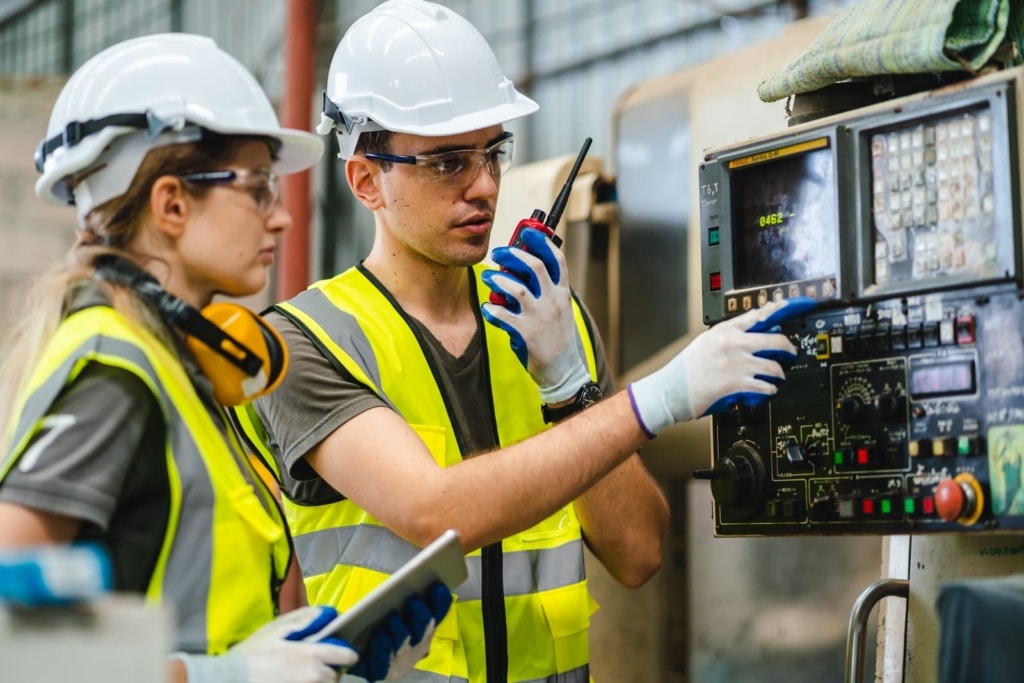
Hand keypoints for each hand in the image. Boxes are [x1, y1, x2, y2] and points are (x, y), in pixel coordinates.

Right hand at [172, 606, 357, 682]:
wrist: (229, 680)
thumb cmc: (252, 653)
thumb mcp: (276, 629)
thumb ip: (304, 619)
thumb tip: (327, 613)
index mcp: (311, 655)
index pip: (346, 655)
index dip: (345, 652)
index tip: (340, 652)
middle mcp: (313, 677)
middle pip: (336, 675)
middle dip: (330, 669)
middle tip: (315, 664)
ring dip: (320, 681)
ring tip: (303, 674)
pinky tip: (294, 680)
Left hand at [348, 581, 453, 681]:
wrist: (357, 649)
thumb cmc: (377, 621)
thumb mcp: (392, 605)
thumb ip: (402, 594)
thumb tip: (423, 582)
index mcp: (424, 627)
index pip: (436, 614)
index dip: (440, 602)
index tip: (437, 586)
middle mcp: (416, 645)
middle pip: (423, 630)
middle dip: (420, 616)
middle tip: (413, 600)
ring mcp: (399, 660)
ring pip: (403, 645)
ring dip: (400, 631)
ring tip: (392, 617)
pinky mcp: (379, 671)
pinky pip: (381, 663)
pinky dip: (382, 648)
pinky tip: (379, 635)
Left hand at [480, 228, 590, 403]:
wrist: (564, 370)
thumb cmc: (557, 338)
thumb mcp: (559, 310)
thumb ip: (545, 291)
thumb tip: (520, 271)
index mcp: (562, 293)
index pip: (557, 260)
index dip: (542, 242)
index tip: (527, 232)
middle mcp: (553, 301)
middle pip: (534, 267)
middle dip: (513, 254)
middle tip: (498, 252)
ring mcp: (540, 317)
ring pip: (516, 288)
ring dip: (497, 279)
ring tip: (487, 277)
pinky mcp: (526, 333)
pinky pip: (503, 315)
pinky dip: (492, 309)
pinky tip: (487, 308)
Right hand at [627, 298, 811, 436]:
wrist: (670, 390)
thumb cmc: (686, 369)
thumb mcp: (707, 342)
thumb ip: (731, 335)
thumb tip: (758, 332)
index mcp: (725, 331)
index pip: (761, 315)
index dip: (784, 309)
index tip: (801, 305)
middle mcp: (733, 344)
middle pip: (776, 341)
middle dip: (789, 350)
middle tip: (790, 355)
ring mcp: (737, 364)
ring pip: (775, 367)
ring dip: (779, 374)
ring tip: (775, 377)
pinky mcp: (737, 384)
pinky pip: (766, 386)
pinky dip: (770, 389)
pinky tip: (765, 390)